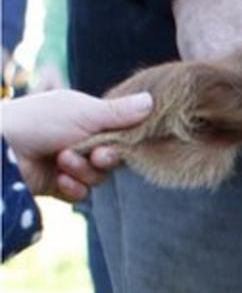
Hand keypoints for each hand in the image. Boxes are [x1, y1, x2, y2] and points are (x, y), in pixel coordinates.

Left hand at [2, 90, 152, 200]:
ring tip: (62, 161)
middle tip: (95, 156)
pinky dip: (73, 187)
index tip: (119, 143)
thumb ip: (120, 112)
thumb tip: (153, 99)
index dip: (124, 142)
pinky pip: (81, 193)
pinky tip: (59, 179)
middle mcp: (78, 140)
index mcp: (85, 118)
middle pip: (112, 158)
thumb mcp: (84, 112)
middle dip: (103, 159)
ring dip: (83, 171)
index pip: (120, 133)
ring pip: (97, 177)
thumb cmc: (39, 121)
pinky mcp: (57, 185)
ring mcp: (67, 163)